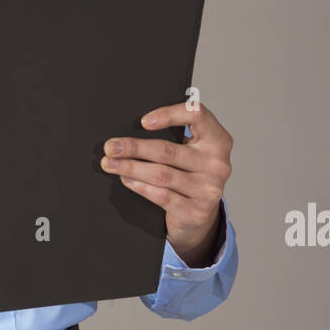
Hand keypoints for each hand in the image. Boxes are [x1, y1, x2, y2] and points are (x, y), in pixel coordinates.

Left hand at [102, 99, 232, 266]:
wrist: (199, 214)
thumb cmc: (189, 173)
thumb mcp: (190, 150)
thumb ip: (174, 137)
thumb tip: (132, 130)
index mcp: (218, 140)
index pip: (197, 115)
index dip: (169, 114)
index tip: (143, 121)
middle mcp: (218, 164)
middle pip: (169, 150)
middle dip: (134, 147)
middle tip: (111, 146)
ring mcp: (209, 189)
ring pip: (162, 174)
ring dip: (131, 167)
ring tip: (111, 164)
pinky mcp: (196, 212)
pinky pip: (162, 196)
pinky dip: (140, 186)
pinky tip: (127, 179)